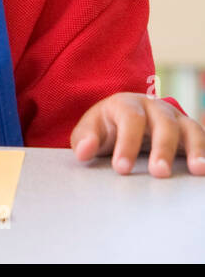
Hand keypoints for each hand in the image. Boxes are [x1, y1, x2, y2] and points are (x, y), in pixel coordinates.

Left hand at [70, 92, 204, 177]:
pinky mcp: (189, 131)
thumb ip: (85, 139)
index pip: (130, 119)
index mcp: (126, 104)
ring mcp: (175, 118)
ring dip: (195, 148)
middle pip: (163, 123)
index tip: (121, 168)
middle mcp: (154, 107)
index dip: (127, 143)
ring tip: (197, 170)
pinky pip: (201, 138)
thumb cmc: (107, 126)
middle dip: (162, 148)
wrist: (124, 119)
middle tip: (159, 173)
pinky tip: (204, 168)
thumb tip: (83, 152)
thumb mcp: (90, 130)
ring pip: (189, 128)